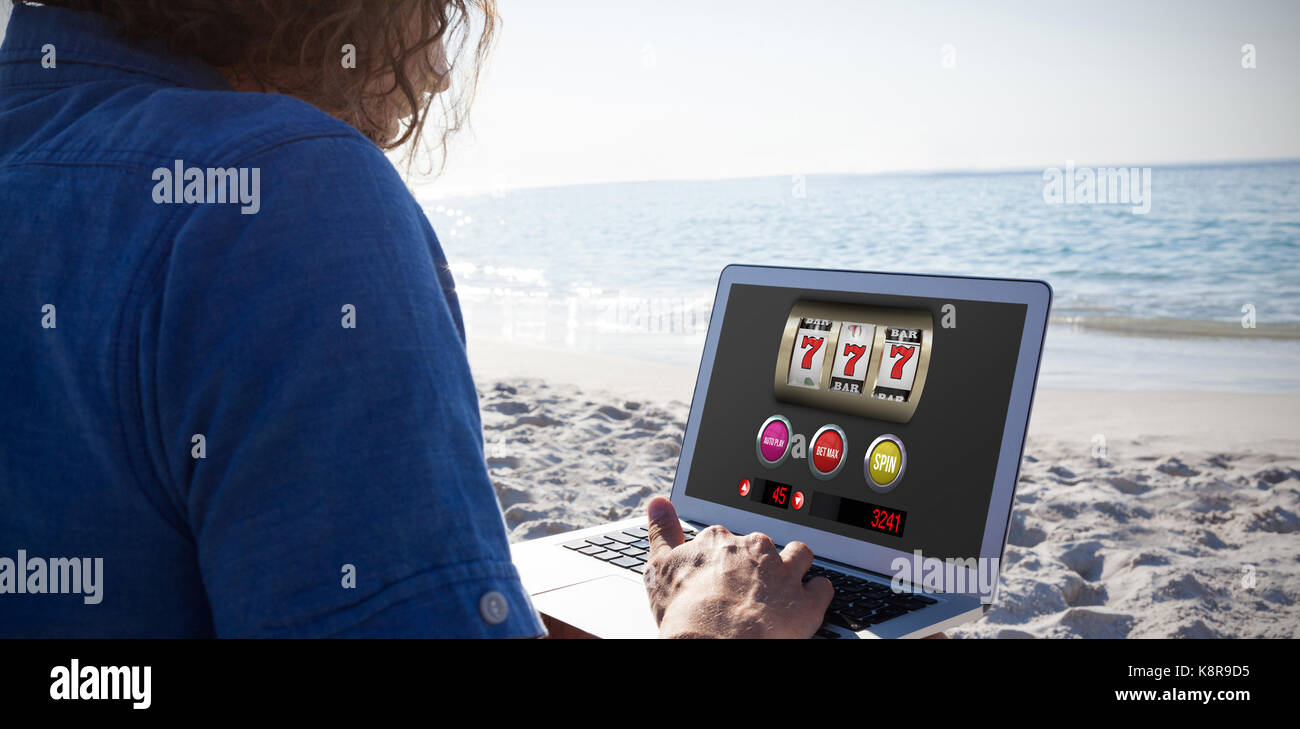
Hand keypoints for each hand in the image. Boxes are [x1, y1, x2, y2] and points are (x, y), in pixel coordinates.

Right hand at [642, 497, 833, 637]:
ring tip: (783, 589)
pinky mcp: (806, 601)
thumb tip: (658, 503)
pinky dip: (816, 596)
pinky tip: (804, 605)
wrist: (711, 643)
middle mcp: (754, 547)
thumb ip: (662, 532)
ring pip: (799, 555)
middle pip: (762, 546)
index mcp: (720, 539)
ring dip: (795, 567)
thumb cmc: (683, 613)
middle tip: (746, 590)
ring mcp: (783, 572)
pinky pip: (822, 589)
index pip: (726, 539)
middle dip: (758, 564)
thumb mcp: (659, 568)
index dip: (724, 558)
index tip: (720, 574)